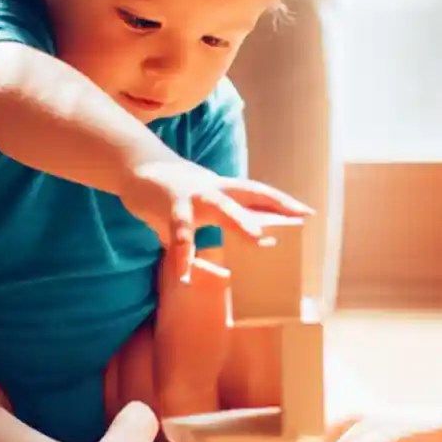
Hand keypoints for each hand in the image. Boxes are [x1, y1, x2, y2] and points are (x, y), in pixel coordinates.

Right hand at [117, 158, 313, 283]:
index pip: (257, 193)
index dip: (282, 202)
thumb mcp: (192, 211)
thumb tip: (220, 268)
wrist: (133, 165)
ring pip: (219, 205)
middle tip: (300, 216)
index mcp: (220, 189)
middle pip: (249, 192)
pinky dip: (182, 256)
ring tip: (259, 238)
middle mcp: (211, 189)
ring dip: (240, 220)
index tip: (307, 212)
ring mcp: (191, 195)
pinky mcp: (168, 205)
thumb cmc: (167, 192)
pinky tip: (186, 276)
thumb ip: (208, 233)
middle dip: (275, 203)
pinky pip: (178, 233)